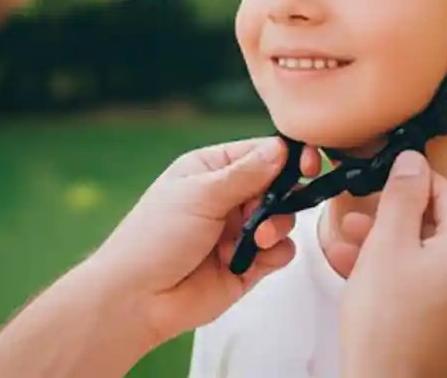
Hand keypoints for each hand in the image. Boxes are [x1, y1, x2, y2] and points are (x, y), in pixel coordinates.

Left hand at [90, 136, 320, 347]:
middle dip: (280, 197)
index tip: (309, 163)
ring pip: (283, 218)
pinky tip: (251, 259)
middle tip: (270, 208)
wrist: (138, 299)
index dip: (287, 157)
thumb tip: (282, 148)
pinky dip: (274, 253)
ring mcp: (239, 231)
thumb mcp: (200, 194)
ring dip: (276, 226)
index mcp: (210, 169)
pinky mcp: (248, 264)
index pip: (260, 153)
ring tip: (254, 239)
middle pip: (278, 185)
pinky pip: (281, 251)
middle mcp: (227, 197)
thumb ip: (247, 173)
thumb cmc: (155, 237)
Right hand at [340, 150, 446, 377]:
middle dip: (395, 223)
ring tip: (350, 254)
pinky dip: (411, 280)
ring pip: (438, 261)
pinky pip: (442, 290)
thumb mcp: (386, 245)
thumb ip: (402, 196)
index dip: (409, 185)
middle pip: (443, 230)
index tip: (377, 185)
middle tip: (352, 224)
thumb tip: (413, 159)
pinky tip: (370, 281)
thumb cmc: (385, 321)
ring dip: (396, 252)